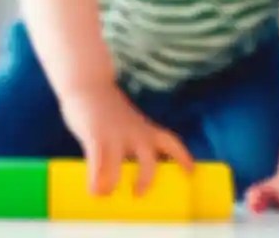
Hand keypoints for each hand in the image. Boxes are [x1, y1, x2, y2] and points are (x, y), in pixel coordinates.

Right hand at [59, 84, 192, 195]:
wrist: (87, 84)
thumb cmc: (107, 109)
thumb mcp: (128, 123)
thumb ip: (131, 143)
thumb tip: (127, 171)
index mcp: (145, 129)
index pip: (170, 142)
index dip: (183, 158)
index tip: (191, 172)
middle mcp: (134, 133)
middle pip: (148, 160)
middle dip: (146, 179)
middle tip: (140, 195)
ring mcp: (114, 135)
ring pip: (117, 165)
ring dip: (113, 183)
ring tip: (105, 195)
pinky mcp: (95, 136)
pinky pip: (97, 162)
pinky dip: (95, 179)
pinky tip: (92, 190)